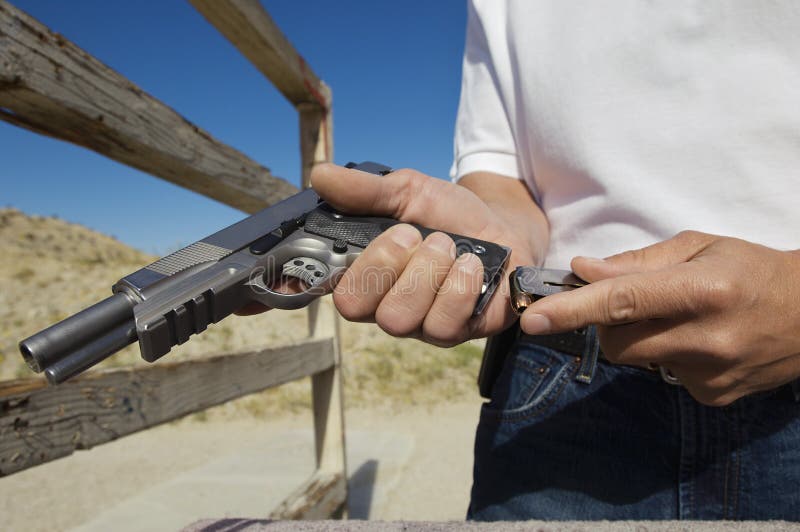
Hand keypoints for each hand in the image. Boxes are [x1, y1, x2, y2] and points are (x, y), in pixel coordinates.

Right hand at [312, 163, 541, 345]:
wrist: (502, 226)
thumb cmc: (448, 215)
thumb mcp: (409, 191)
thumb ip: (367, 190)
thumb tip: (320, 174)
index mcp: (368, 278)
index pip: (333, 292)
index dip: (321, 279)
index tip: (330, 256)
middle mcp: (389, 307)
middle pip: (365, 309)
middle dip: (390, 263)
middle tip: (419, 235)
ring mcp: (424, 325)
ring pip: (403, 319)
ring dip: (430, 271)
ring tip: (451, 246)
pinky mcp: (461, 331)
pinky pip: (446, 325)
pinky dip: (460, 286)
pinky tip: (472, 265)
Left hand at [520, 230, 799, 405]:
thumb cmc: (752, 270)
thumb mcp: (699, 247)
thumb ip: (636, 262)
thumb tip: (583, 270)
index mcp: (703, 289)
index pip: (623, 301)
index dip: (572, 310)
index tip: (533, 320)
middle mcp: (707, 338)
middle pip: (617, 341)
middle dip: (605, 322)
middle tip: (628, 301)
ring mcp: (711, 375)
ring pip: (635, 360)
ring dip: (637, 337)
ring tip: (676, 317)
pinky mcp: (713, 397)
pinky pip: (662, 375)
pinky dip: (664, 356)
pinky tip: (697, 341)